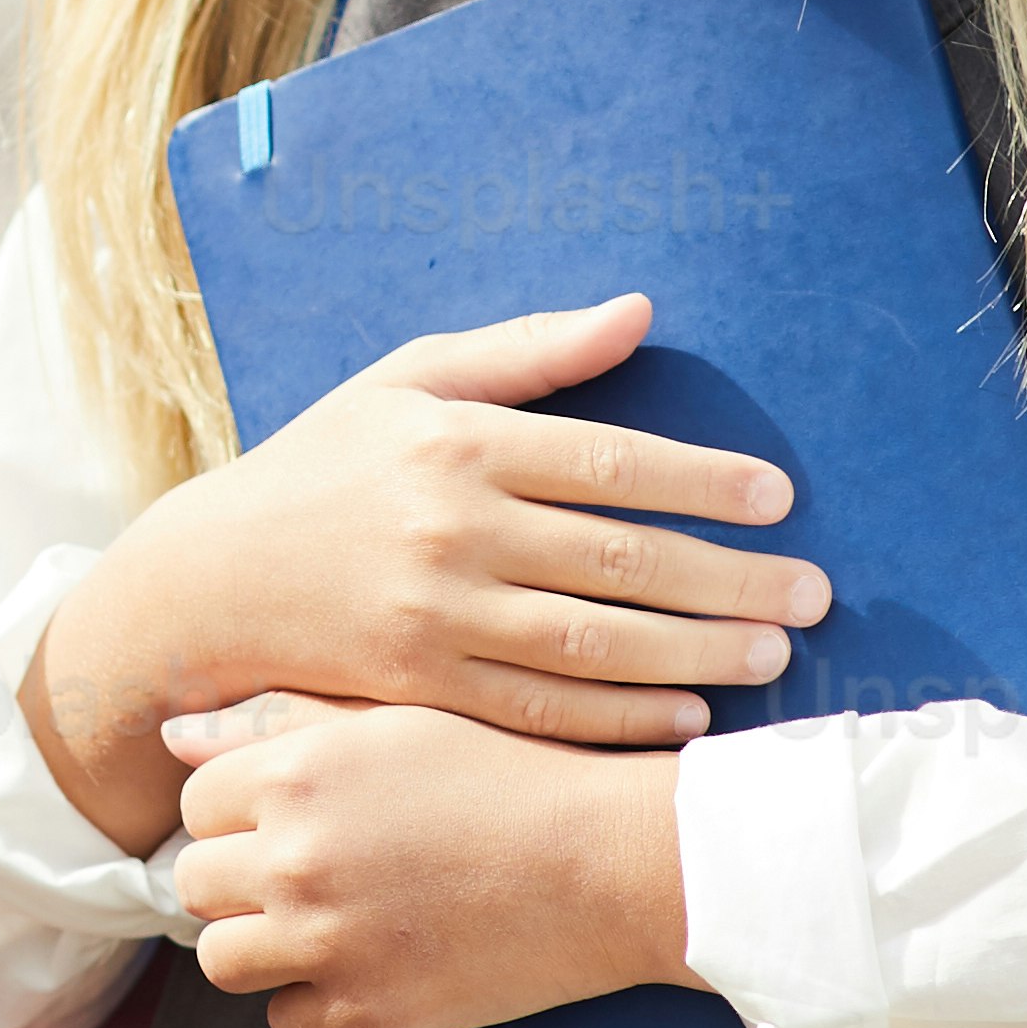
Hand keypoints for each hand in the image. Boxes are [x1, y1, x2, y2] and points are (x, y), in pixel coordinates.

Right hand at [20, 298, 822, 860]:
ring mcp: (436, 615)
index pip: (608, 462)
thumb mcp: (410, 379)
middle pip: (620, 559)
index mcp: (458, 441)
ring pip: (593, 641)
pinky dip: (622, 716)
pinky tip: (688, 712)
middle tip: (813, 593)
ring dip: (696, 651)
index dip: (702, 482)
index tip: (777, 499)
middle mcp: (452, 528)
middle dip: (729, 579)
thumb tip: (638, 311)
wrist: (213, 576)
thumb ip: (529, 351)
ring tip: (771, 653)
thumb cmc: (325, 464)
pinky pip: (542, 708)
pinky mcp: (422, 686)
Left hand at [166, 697, 690, 1027]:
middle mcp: (295, 858)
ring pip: (222, 959)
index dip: (239, 814)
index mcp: (296, 773)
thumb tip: (174, 738)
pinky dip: (313, 1001)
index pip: (197, 804)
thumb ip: (280, 722)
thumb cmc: (515, 777)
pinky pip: (284, 1020)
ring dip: (261, 944)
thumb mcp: (396, 721)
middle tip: (304, 876)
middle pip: (197, 883)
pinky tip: (363, 965)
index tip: (283, 823)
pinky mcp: (364, 1012)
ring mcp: (325, 942)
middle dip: (240, 880)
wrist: (609, 862)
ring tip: (325, 924)